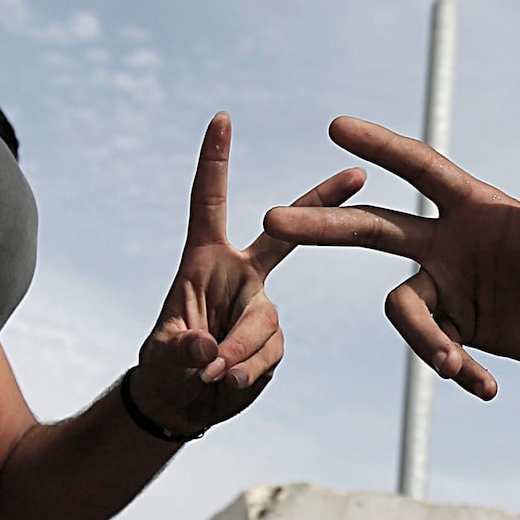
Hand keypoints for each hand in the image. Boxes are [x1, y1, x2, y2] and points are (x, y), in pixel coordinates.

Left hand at [125, 114, 362, 436]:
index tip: (221, 117)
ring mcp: (260, 307)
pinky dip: (250, 371)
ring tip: (213, 374)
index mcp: (204, 261)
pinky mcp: (272, 339)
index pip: (208, 202)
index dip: (215, 161)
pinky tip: (230, 383)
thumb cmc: (162, 367)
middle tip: (358, 175)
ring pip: (264, 324)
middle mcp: (239, 275)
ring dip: (241, 352)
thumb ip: (183, 350)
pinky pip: (270, 353)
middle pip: (285, 236)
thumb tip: (209, 352)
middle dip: (321, 201)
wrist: (183, 403)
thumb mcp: (162, 355)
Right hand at [261, 113, 519, 400]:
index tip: (336, 126)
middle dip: (325, 225)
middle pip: (373, 228)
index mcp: (473, 207)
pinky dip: (458, 369)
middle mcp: (447, 241)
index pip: (418, 169)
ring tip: (457, 367)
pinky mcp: (452, 326)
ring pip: (400, 308)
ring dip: (424, 341)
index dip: (380, 147)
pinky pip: (433, 349)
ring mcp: (445, 285)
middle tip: (273, 219)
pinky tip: (486, 387)